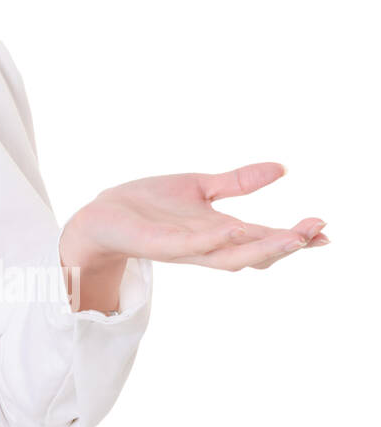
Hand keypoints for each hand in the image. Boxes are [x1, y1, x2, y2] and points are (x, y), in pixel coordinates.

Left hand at [62, 162, 328, 272]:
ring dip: (260, 249)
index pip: (265, 238)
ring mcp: (184, 248)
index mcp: (220, 232)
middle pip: (256, 254)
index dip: (296, 237)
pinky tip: (230, 229)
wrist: (101, 215)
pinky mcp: (158, 246)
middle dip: (287, 245)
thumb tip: (282, 168)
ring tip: (290, 238)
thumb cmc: (149, 205)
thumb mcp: (199, 186)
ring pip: (229, 258)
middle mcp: (207, 245)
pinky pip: (189, 247)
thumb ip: (238, 182)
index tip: (325, 229)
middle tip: (316, 233)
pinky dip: (211, 241)